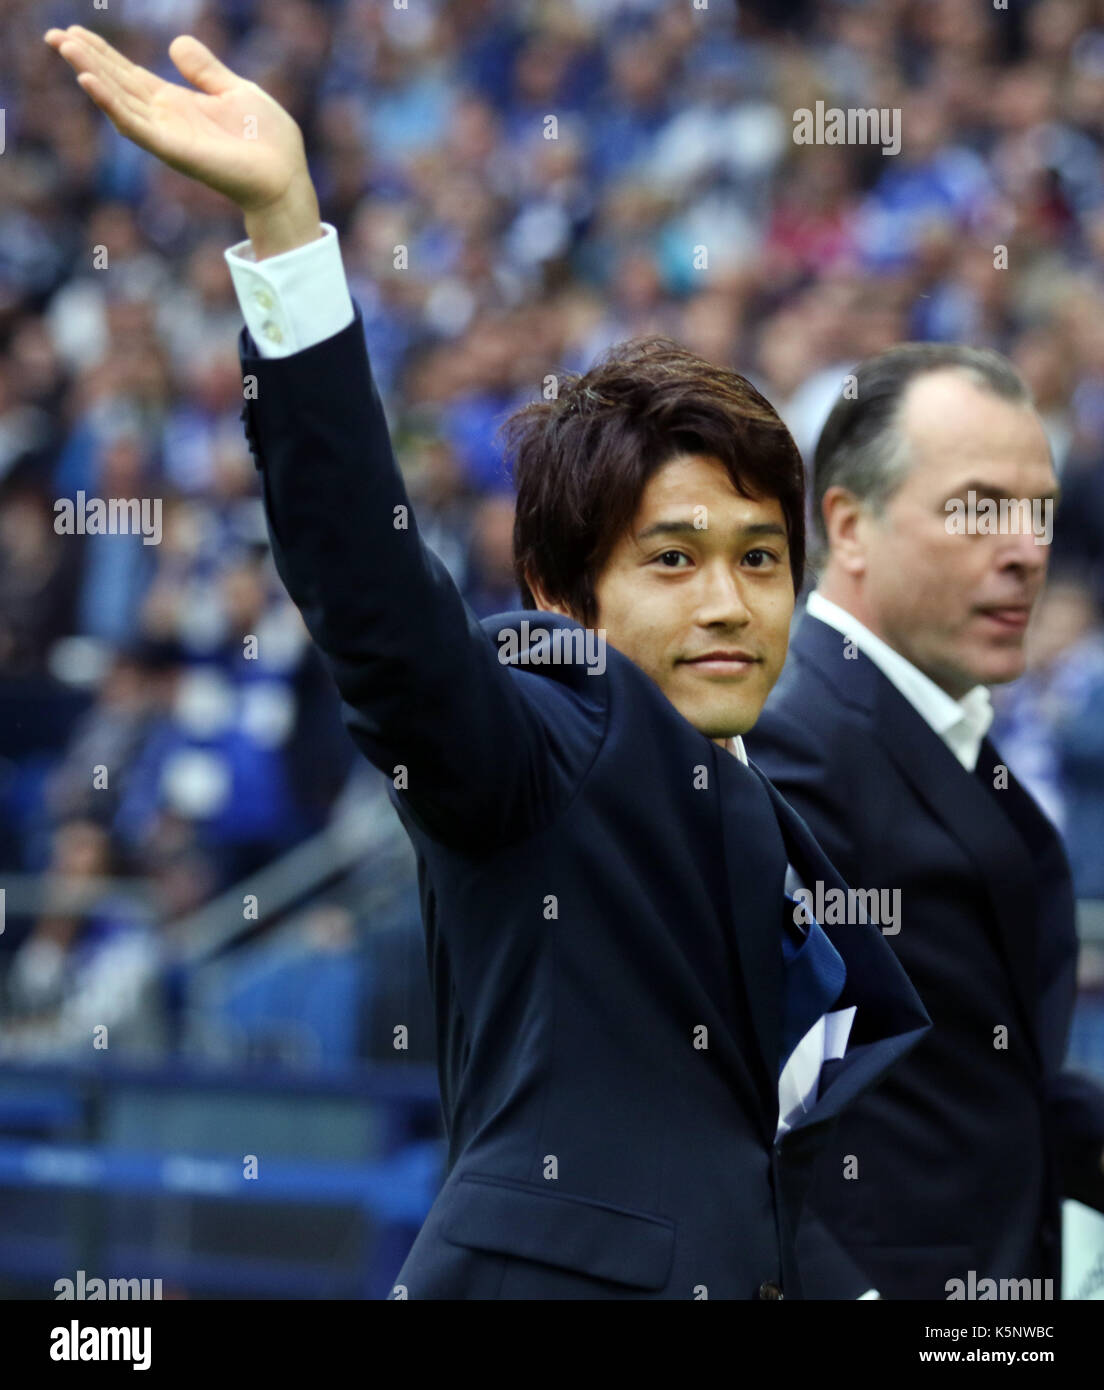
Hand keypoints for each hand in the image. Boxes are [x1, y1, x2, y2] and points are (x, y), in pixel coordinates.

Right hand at [43, 26, 310, 215]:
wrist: (285, 176)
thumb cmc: (267, 139)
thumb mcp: (235, 90)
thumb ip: (205, 70)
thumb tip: (176, 43)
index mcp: (178, 104)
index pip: (130, 75)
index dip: (103, 54)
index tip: (74, 31)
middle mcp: (166, 119)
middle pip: (116, 84)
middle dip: (86, 60)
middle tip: (53, 35)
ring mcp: (167, 136)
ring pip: (118, 101)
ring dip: (91, 74)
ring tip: (65, 47)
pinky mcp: (174, 150)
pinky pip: (135, 125)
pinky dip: (111, 103)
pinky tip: (89, 82)